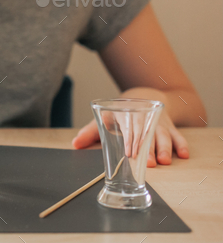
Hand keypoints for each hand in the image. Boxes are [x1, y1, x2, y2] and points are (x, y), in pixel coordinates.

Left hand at [72, 111, 189, 166]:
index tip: (129, 153)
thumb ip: (91, 132)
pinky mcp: (170, 128)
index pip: (128, 129)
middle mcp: (143, 120)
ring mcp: (158, 124)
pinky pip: (178, 136)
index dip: (129, 141)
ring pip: (163, 136)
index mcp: (126, 116)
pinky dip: (181, 144)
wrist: (144, 96)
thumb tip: (75, 144)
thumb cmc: (121, 113)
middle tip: (149, 163)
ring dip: (164, 148)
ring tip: (165, 161)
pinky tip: (183, 155)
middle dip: (148, 149)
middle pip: (147, 135)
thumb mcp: (105, 118)